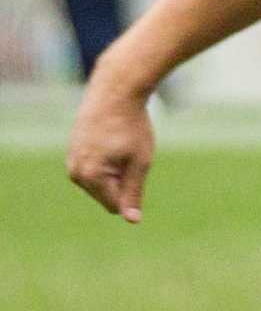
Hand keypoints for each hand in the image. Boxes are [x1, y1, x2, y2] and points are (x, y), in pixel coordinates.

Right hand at [67, 79, 155, 221]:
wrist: (115, 90)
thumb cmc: (131, 126)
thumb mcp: (139, 162)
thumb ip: (133, 193)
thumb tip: (132, 220)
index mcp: (89, 177)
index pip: (115, 205)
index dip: (132, 189)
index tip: (135, 164)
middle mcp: (74, 171)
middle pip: (106, 195)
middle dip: (122, 180)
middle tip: (127, 151)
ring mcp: (70, 160)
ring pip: (101, 181)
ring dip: (115, 169)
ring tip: (118, 144)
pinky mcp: (72, 150)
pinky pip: (95, 167)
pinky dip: (107, 159)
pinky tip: (111, 138)